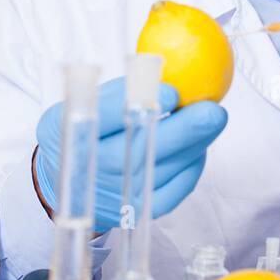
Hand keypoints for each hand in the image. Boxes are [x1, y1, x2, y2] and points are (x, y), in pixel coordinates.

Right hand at [33, 77, 227, 230]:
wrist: (67, 183)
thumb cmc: (82, 131)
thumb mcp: (81, 103)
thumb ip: (115, 90)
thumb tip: (160, 70)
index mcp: (71, 132)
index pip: (106, 117)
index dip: (140, 103)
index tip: (171, 90)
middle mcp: (92, 168)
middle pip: (143, 149)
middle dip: (183, 129)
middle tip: (212, 110)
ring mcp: (117, 193)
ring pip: (165, 168)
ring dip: (195, 143)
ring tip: (211, 118)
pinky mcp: (138, 210)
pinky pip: (174, 189)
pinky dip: (192, 166)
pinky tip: (199, 146)